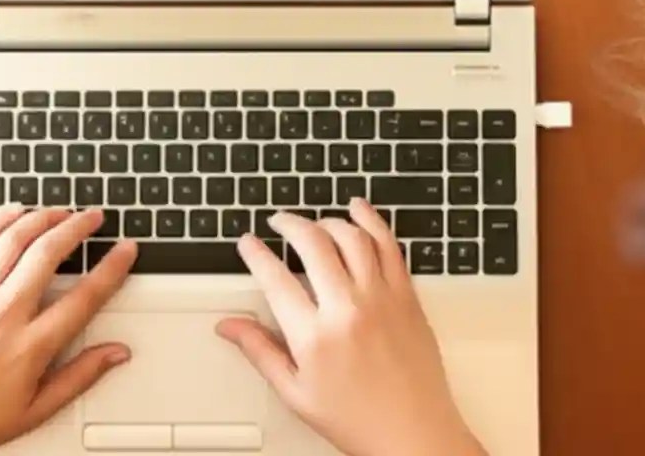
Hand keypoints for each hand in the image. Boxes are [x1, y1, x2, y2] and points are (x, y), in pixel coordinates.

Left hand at [0, 206, 137, 455]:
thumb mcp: (35, 410)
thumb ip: (81, 376)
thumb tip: (116, 354)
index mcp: (29, 347)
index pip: (84, 296)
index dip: (112, 268)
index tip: (125, 250)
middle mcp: (1, 316)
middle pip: (48, 253)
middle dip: (78, 227)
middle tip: (93, 216)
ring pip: (12, 239)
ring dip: (41, 217)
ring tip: (59, 210)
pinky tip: (13, 213)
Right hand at [217, 199, 483, 455]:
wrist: (414, 434)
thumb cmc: (358, 420)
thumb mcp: (296, 392)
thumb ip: (260, 351)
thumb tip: (229, 326)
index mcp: (314, 337)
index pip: (275, 278)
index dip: (256, 253)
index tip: (248, 244)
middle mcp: (348, 310)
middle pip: (312, 244)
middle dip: (289, 224)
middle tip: (278, 222)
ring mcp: (382, 299)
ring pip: (351, 237)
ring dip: (328, 221)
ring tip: (314, 222)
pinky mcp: (407, 297)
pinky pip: (389, 246)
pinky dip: (372, 221)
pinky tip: (360, 210)